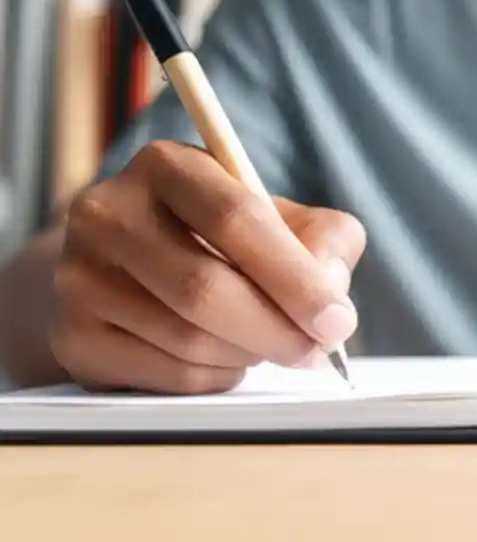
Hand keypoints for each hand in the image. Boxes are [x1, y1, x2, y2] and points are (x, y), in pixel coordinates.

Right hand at [50, 141, 365, 393]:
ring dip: (249, 353)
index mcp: (167, 165)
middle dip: (275, 328)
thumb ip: (325, 241)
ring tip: (269, 343)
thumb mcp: (285, 218)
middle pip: (204, 287)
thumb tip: (329, 296)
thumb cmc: (228, 239)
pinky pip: (166, 374)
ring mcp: (79, 276)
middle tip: (316, 350)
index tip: (336, 319)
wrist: (138, 267)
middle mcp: (107, 213)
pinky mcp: (74, 336)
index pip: (236, 218)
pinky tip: (227, 358)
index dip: (293, 276)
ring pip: (187, 338)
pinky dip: (216, 376)